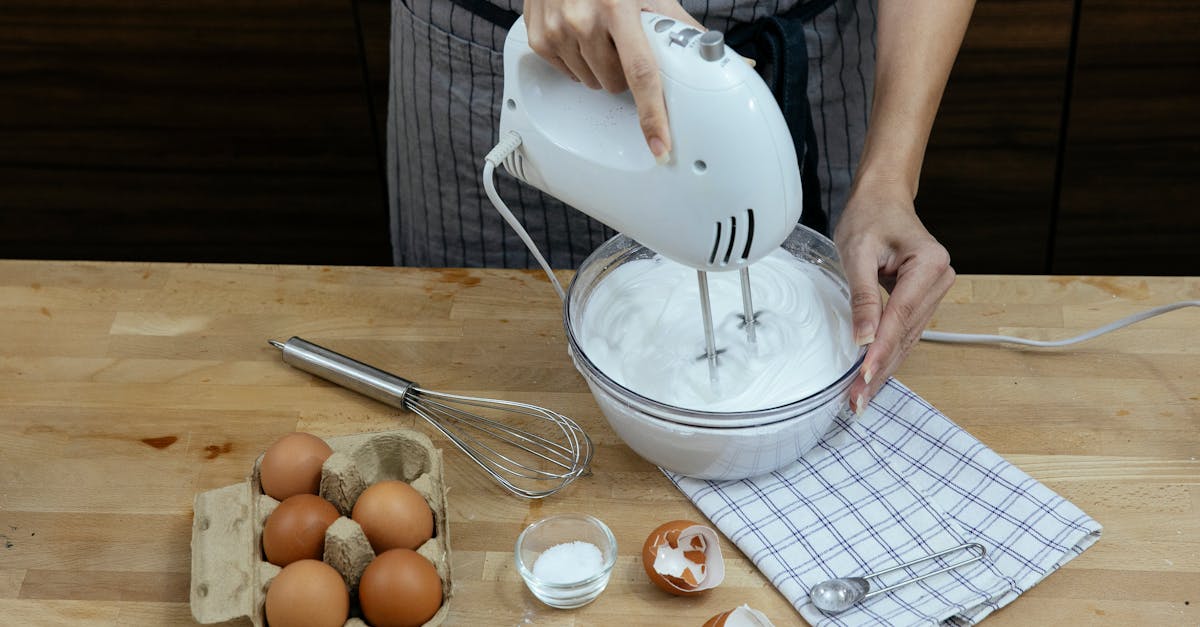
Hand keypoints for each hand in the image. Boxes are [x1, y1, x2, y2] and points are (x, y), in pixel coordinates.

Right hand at [523, 0, 703, 162]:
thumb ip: (678, 25)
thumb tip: (714, 54)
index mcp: (619, 8)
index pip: (641, 74)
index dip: (653, 115)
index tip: (660, 145)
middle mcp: (584, 20)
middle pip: (615, 83)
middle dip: (622, 71)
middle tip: (621, 44)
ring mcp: (557, 30)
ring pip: (591, 82)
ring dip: (599, 66)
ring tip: (598, 35)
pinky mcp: (539, 38)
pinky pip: (566, 72)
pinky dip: (576, 60)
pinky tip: (578, 35)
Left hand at [834, 180, 954, 413]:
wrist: (882, 199)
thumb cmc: (869, 217)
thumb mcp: (857, 252)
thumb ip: (862, 296)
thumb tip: (864, 338)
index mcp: (929, 264)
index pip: (900, 316)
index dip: (881, 350)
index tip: (862, 377)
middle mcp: (940, 280)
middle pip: (906, 334)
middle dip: (880, 368)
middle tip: (857, 400)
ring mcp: (934, 291)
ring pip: (907, 339)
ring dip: (884, 368)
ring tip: (861, 397)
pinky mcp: (922, 300)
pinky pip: (905, 332)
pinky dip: (888, 355)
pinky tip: (872, 376)